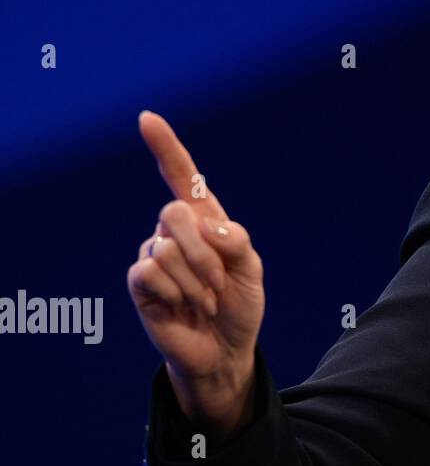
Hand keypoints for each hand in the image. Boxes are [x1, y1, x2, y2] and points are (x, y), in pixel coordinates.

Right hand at [127, 111, 264, 419]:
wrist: (225, 347)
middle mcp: (175, 231)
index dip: (166, 147)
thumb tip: (210, 229)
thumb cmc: (239, 305)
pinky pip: (149, 270)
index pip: (184, 176)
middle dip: (203, 252)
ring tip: (203, 299)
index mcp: (206, 219)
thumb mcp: (253, 271)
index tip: (147, 118)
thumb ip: (238, 243)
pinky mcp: (139, 282)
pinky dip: (175, 291)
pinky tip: (182, 306)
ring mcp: (154, 254)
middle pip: (174, 212)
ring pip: (165, 247)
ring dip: (194, 281)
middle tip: (218, 282)